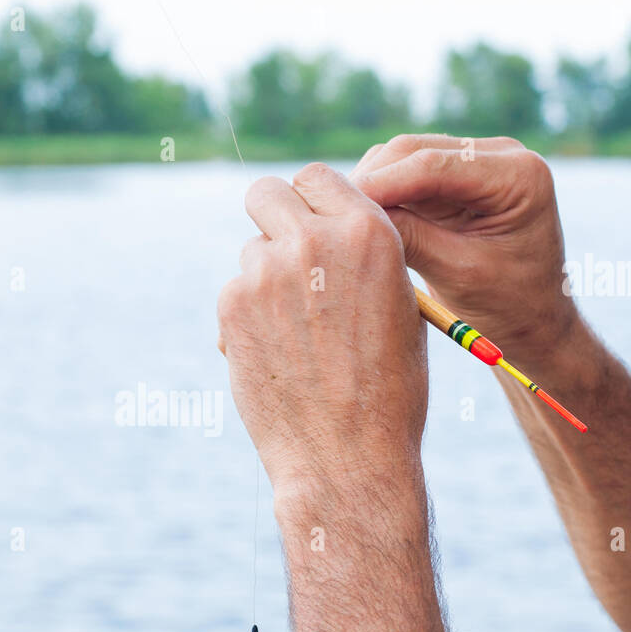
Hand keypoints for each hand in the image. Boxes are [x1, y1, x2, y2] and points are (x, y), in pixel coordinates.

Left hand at [217, 163, 426, 497]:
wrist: (348, 455)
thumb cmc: (387, 390)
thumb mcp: (398, 306)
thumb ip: (361, 257)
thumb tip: (324, 227)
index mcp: (369, 233)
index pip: (318, 176)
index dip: (311, 200)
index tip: (308, 221)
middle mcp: (315, 240)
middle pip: (267, 193)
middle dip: (272, 218)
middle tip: (284, 258)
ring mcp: (267, 271)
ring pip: (250, 250)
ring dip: (264, 278)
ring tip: (296, 334)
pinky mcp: (232, 304)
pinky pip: (233, 291)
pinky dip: (245, 317)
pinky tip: (273, 356)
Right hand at [349, 134, 579, 365]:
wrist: (533, 322)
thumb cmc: (508, 308)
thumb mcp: (458, 275)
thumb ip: (411, 239)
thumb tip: (352, 216)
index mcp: (517, 176)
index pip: (433, 166)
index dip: (380, 185)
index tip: (336, 211)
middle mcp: (500, 156)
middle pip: (412, 150)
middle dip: (369, 181)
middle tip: (327, 217)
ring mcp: (476, 162)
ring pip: (402, 157)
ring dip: (370, 186)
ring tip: (339, 222)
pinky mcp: (455, 178)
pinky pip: (404, 174)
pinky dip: (380, 194)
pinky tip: (358, 223)